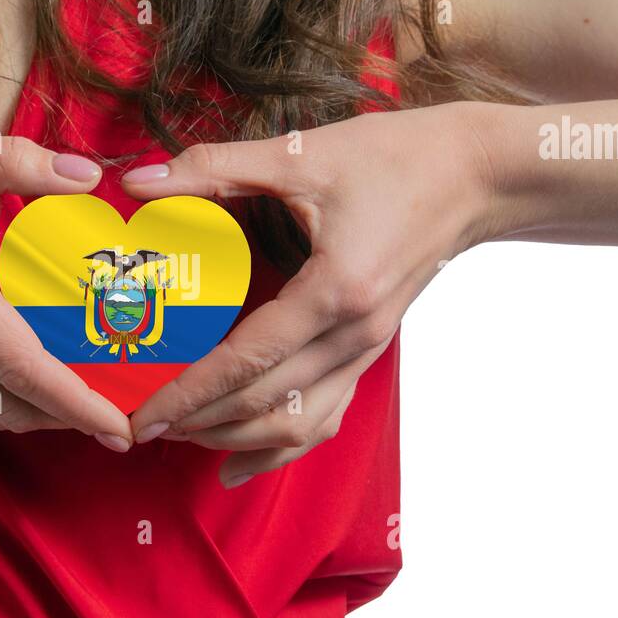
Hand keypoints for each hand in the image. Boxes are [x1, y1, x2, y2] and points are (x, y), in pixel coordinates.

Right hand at [0, 121, 132, 448]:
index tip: (119, 426)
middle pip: (10, 402)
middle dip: (70, 420)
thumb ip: (5, 162)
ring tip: (84, 399)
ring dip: (37, 411)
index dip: (76, 402)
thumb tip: (81, 175)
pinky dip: (2, 392)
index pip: (21, 364)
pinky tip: (23, 367)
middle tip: (121, 418)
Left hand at [121, 102, 503, 483]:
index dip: (191, 393)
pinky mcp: (371, 351)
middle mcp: (355, 335)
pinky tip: (240, 462)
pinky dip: (282, 445)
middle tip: (145, 426)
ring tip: (185, 436)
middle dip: (201, 423)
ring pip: (298, 423)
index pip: (248, 361)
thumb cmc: (394, 158)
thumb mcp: (300, 154)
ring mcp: (368, 350)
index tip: (145, 415)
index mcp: (336, 292)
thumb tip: (141, 179)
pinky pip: (325, 415)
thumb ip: (215, 167)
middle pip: (267, 403)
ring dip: (238, 439)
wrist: (476, 175)